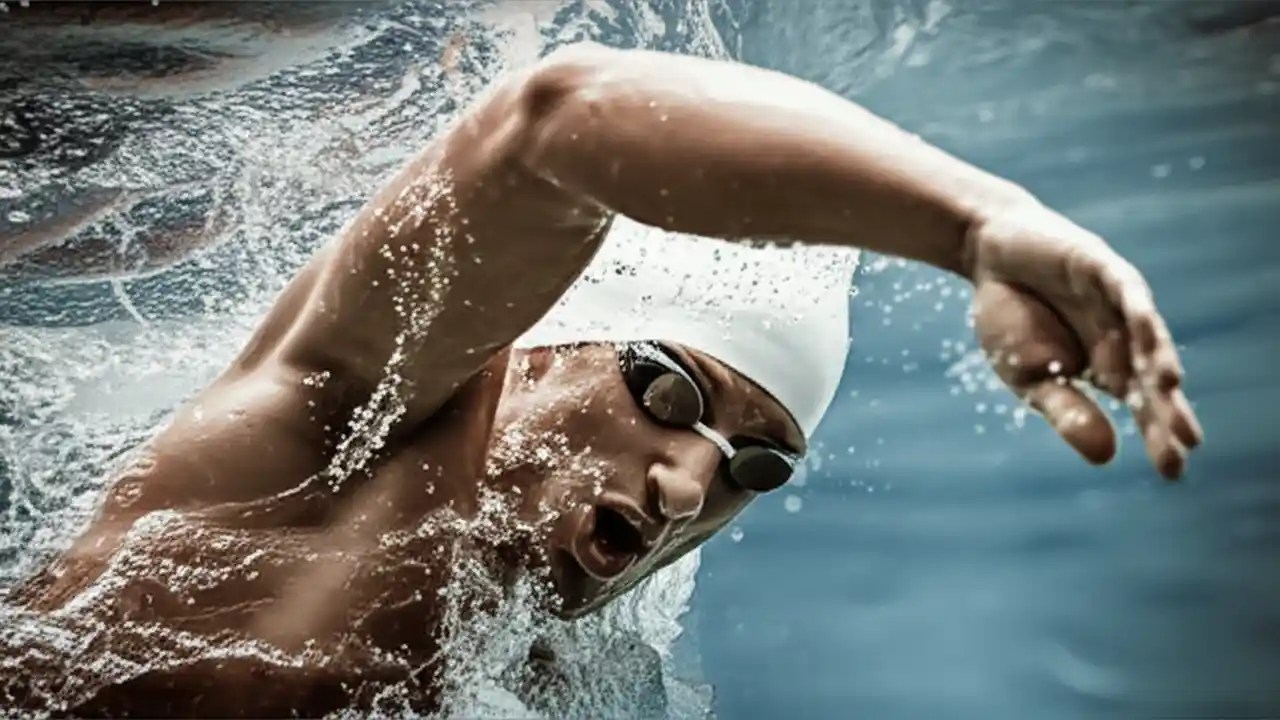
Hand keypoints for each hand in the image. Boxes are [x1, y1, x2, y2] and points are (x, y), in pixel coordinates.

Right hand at [966, 202, 1202, 478]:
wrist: (986, 254)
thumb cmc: (1009, 317)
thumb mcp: (1030, 376)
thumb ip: (1067, 411)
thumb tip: (1107, 456)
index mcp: (1105, 368)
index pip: (1141, 406)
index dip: (1158, 435)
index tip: (1173, 472)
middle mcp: (1121, 338)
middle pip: (1151, 378)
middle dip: (1167, 409)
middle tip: (1184, 444)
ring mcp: (1116, 303)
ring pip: (1147, 336)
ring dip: (1159, 361)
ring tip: (1169, 390)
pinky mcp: (1103, 268)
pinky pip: (1127, 292)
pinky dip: (1138, 313)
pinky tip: (1146, 335)